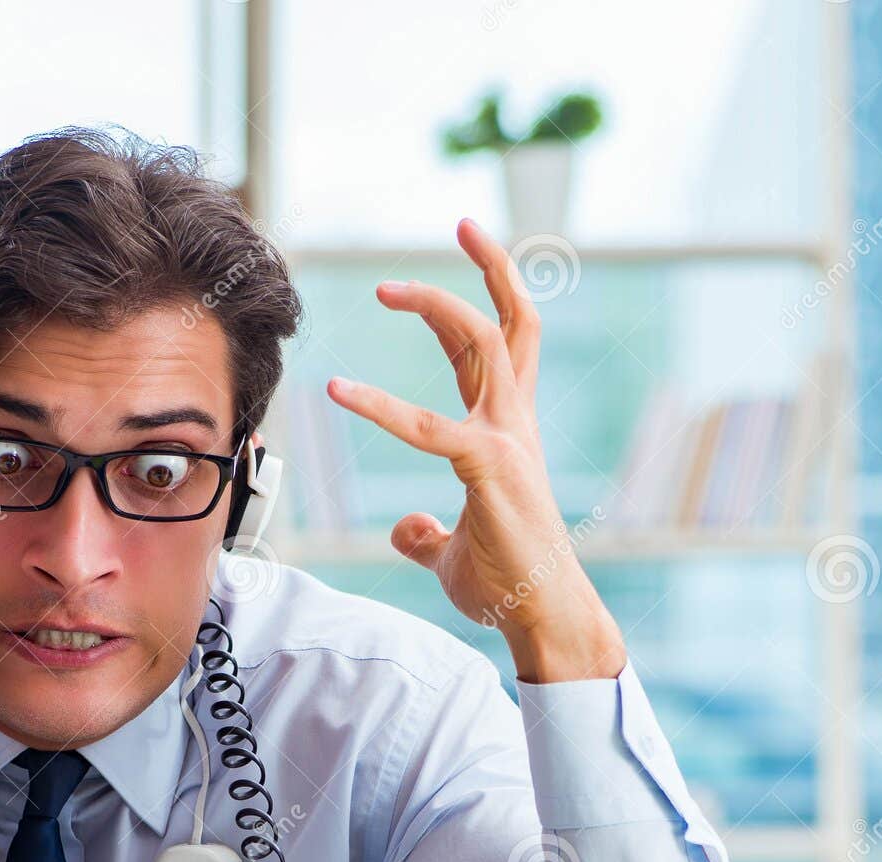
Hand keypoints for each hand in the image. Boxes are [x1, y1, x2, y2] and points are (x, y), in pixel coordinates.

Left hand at [326, 218, 624, 683]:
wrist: (541, 617)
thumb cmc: (506, 584)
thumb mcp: (452, 551)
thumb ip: (425, 533)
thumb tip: (404, 527)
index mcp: (508, 431)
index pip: (503, 344)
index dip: (488, 291)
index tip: (469, 245)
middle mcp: (514, 423)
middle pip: (505, 324)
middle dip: (478, 272)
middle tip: (454, 224)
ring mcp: (508, 441)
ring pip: (485, 345)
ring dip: (439, 305)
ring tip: (390, 284)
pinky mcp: (490, 470)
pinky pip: (431, 427)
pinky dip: (382, 405)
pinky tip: (340, 390)